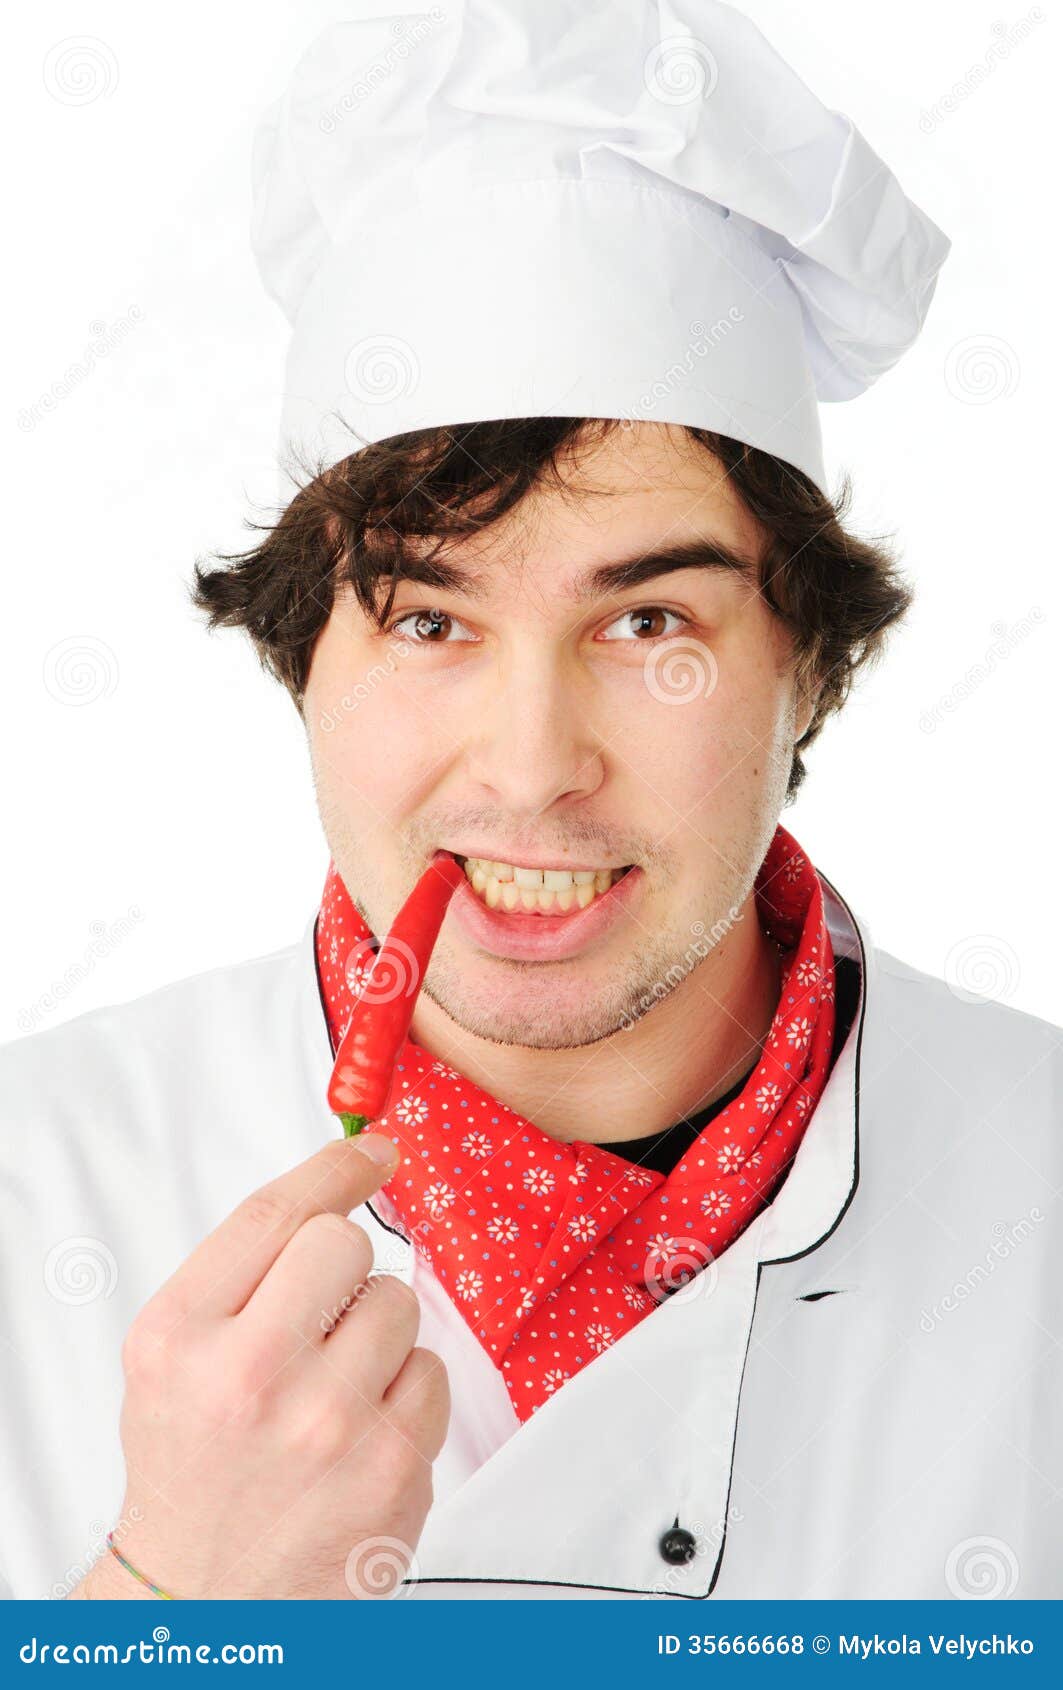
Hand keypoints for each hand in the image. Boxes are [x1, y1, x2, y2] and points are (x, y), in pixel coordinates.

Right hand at [72, 1134, 447, 1598]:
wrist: (206, 1603)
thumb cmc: (196, 1467)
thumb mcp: (173, 1358)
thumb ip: (242, 1271)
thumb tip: (347, 1178)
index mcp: (180, 1337)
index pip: (274, 1213)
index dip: (334, 1167)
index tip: (373, 1150)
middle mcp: (249, 1376)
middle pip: (344, 1245)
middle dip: (342, 1270)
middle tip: (318, 1321)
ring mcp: (328, 1425)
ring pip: (398, 1304)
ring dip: (375, 1336)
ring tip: (331, 1393)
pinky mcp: (392, 1468)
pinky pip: (432, 1372)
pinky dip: (407, 1393)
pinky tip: (362, 1434)